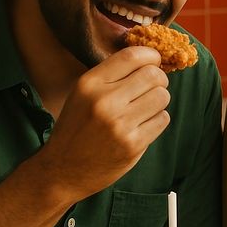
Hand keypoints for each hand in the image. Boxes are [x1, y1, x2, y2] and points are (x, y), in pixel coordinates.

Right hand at [34, 46, 170, 202]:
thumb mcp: (82, 94)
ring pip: (162, 96)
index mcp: (89, 84)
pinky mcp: (133, 144)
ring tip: (145, 107)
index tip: (154, 60)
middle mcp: (104, 101)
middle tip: (151, 87)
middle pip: (153, 75)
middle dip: (158, 79)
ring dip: (159, 100)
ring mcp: (120, 124)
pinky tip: (142, 125)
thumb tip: (150, 59)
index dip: (151, 55)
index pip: (132, 56)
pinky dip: (157, 119)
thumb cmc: (77, 128)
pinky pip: (162, 119)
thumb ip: (112, 76)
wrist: (63, 170)